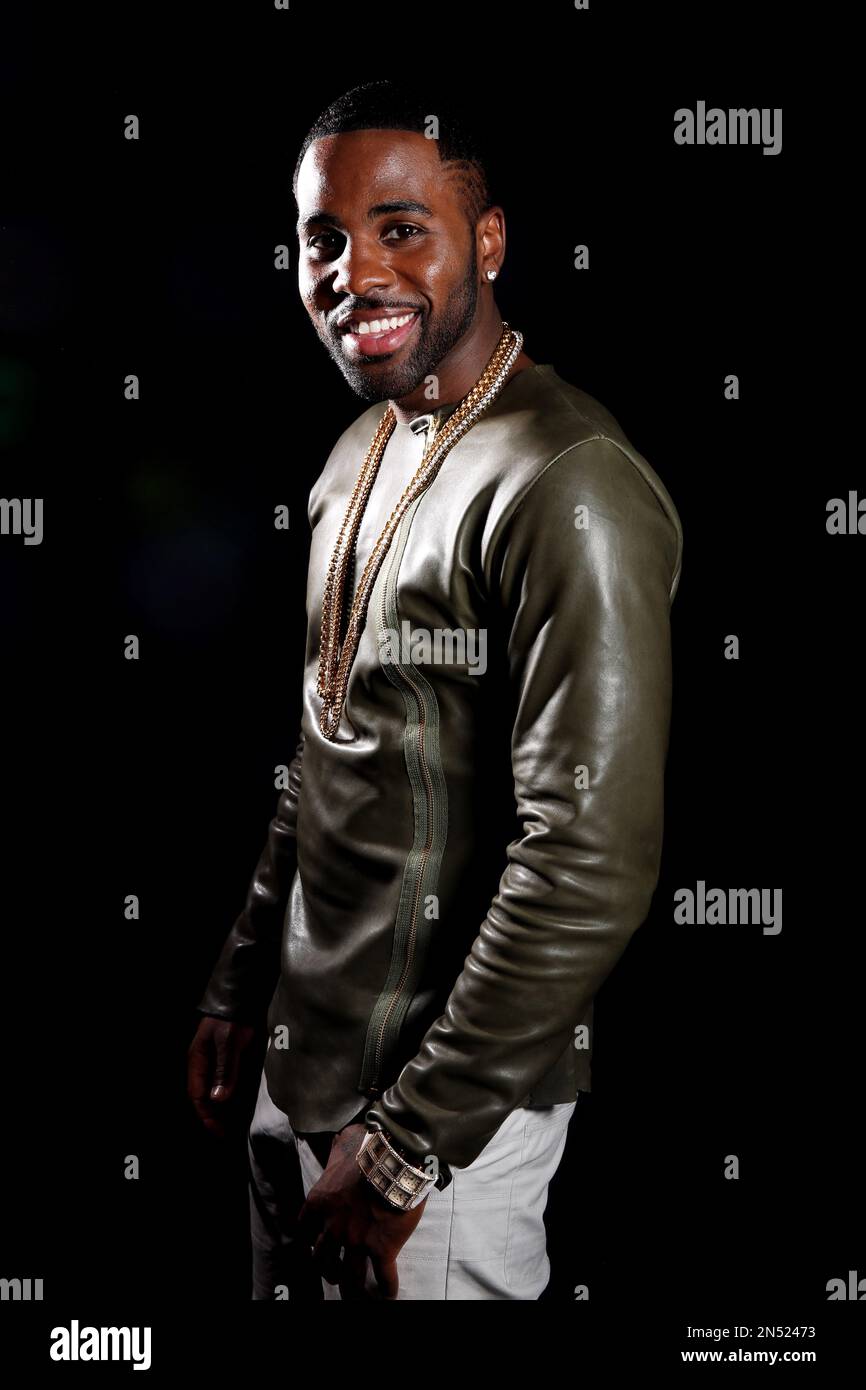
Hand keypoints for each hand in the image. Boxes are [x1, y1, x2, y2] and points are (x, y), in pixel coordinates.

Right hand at [187, 1015, 254, 1135]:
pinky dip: (225, 1096)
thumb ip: (224, 1070)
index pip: (197, 1095)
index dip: (206, 1115)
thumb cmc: (231, 1021)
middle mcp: (202, 1064)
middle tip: (224, 1132)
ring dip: (218, 1108)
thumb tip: (217, 1099)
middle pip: (202, 1096)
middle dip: (211, 1115)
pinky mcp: (224, 1059)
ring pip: (211, 1091)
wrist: (240, 1001)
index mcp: (197, 1061)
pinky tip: (233, 1105)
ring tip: (228, 1124)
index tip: (217, 1130)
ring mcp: (212, 1062)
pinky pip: (221, 1083)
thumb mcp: (228, 1045)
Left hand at [297, 1123, 425, 1299]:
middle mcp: (333, 1228)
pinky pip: (384, 1278)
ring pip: (350, 1277)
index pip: (303, 1231)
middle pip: (322, 1261)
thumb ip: (337, 1148)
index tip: (311, 1245)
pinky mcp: (382, 1249)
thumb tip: (339, 1140)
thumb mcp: (344, 1143)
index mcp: (319, 1204)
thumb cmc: (368, 1149)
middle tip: (334, 1273)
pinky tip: (388, 1296)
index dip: (307, 1241)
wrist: (394, 1160)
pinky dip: (387, 1289)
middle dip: (328, 1269)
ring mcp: (357, 1242)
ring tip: (356, 1294)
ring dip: (351, 1288)